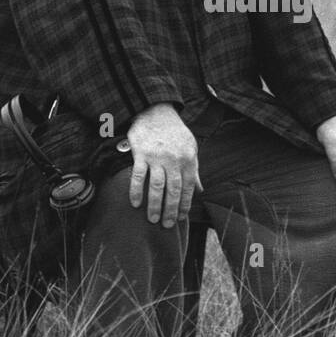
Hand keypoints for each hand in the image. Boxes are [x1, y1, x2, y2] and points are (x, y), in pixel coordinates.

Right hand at [126, 103, 202, 228]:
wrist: (156, 111)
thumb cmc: (175, 133)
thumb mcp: (190, 148)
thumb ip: (194, 171)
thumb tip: (200, 191)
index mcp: (188, 159)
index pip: (188, 188)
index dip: (185, 205)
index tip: (181, 219)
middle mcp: (173, 160)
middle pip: (173, 190)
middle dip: (170, 210)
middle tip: (167, 225)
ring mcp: (156, 157)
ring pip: (156, 186)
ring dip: (154, 205)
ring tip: (152, 219)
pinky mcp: (141, 153)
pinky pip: (138, 176)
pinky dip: (136, 190)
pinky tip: (135, 204)